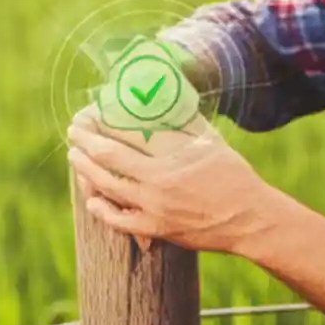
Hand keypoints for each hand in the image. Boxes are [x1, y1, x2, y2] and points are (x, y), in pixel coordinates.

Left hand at [66, 105, 273, 255]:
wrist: (249, 218)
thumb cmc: (232, 175)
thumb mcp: (211, 140)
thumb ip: (186, 120)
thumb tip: (170, 94)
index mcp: (172, 156)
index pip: (128, 133)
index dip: (105, 121)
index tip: (93, 113)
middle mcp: (158, 182)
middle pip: (108, 157)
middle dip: (86, 141)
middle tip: (74, 129)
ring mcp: (154, 208)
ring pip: (107, 187)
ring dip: (86, 169)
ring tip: (76, 156)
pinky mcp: (156, 230)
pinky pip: (119, 221)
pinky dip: (102, 209)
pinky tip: (92, 198)